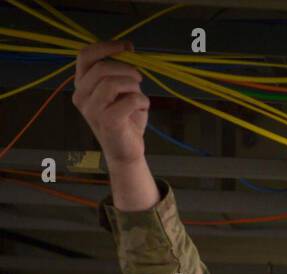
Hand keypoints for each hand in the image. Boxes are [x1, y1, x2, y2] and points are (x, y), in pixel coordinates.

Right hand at [72, 39, 148, 166]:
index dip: (106, 47)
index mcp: (81, 85)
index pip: (85, 56)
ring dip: (133, 86)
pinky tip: (143, 107)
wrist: (126, 151)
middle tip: (139, 78)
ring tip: (140, 96)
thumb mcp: (121, 91)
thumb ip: (118, 73)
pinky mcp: (107, 121)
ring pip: (112, 83)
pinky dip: (141, 100)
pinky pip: (128, 100)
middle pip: (100, 68)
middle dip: (126, 69)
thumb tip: (128, 50)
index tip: (127, 46)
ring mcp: (91, 110)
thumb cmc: (125, 119)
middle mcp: (81, 96)